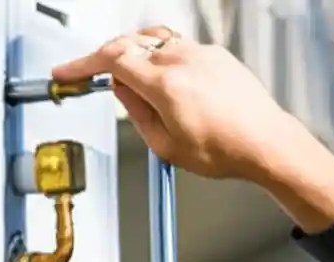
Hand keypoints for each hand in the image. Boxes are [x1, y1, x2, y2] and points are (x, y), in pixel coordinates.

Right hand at [52, 25, 333, 233]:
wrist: (266, 144)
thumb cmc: (225, 150)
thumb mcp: (165, 145)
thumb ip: (136, 113)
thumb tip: (120, 91)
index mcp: (166, 84)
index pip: (112, 61)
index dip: (83, 65)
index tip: (67, 72)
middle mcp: (183, 60)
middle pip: (130, 43)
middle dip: (105, 58)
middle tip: (91, 75)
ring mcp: (202, 53)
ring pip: (154, 39)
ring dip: (134, 53)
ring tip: (126, 76)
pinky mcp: (216, 54)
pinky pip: (178, 46)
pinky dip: (160, 57)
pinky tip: (161, 78)